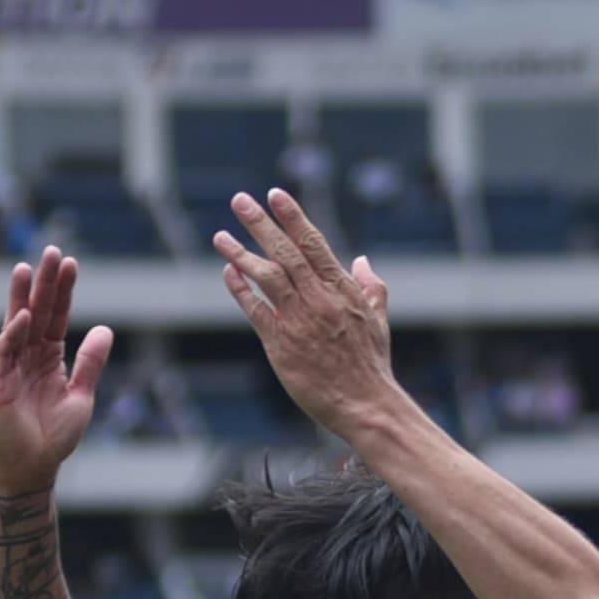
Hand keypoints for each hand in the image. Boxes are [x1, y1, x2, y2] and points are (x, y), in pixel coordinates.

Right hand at [0, 246, 109, 497]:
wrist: (33, 469)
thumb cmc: (54, 437)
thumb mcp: (81, 396)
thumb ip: (91, 363)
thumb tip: (106, 328)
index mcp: (50, 358)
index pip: (56, 317)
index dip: (63, 291)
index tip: (71, 263)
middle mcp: (29, 357)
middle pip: (37, 313)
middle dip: (44, 283)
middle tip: (51, 252)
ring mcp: (11, 368)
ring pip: (15, 325)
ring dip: (21, 298)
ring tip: (26, 268)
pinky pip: (3, 353)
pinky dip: (12, 334)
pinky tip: (22, 316)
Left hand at [213, 190, 400, 431]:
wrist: (364, 404)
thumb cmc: (371, 364)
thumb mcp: (379, 320)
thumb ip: (372, 287)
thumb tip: (362, 259)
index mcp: (342, 291)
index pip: (314, 244)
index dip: (293, 217)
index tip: (276, 195)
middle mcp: (319, 300)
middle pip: (285, 253)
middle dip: (261, 224)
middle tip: (240, 200)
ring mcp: (298, 321)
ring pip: (266, 277)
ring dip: (241, 253)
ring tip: (220, 235)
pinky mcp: (280, 343)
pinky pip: (255, 309)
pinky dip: (240, 289)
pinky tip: (227, 272)